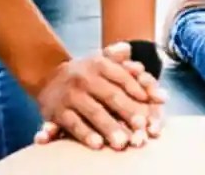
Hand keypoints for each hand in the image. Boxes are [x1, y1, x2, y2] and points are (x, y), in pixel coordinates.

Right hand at [33, 45, 166, 149]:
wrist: (49, 75)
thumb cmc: (88, 72)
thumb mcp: (106, 61)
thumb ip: (129, 67)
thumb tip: (143, 64)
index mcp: (100, 64)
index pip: (124, 78)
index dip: (140, 90)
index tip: (155, 103)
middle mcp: (85, 78)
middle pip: (112, 96)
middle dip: (128, 112)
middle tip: (142, 126)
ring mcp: (71, 95)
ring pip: (94, 112)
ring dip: (109, 127)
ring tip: (123, 141)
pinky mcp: (57, 111)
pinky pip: (73, 124)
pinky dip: (85, 134)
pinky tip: (98, 144)